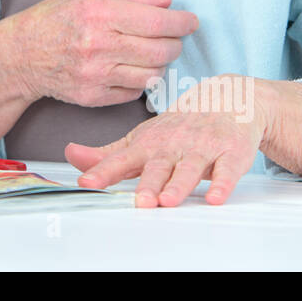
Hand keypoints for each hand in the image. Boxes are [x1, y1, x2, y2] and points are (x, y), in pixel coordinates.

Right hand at [11, 0, 196, 106]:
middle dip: (175, 43)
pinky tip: (129, 67)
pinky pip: (136, 91)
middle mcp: (98, 45)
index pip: (158, 22)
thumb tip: (167, 3)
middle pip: (161, 50)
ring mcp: (96, 75)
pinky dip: (140, 79)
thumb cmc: (54, 20)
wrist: (20, 55)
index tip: (190, 22)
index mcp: (98, 13)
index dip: (182, 23)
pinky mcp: (93, 97)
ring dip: (160, 63)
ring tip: (149, 52)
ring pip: (153, 74)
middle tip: (171, 37)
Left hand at [64, 74, 265, 206]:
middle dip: (147, 183)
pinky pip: (227, 170)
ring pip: (189, 169)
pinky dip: (222, 183)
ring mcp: (202, 148)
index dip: (103, 171)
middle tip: (138, 201)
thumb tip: (70, 155)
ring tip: (168, 201)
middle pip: (157, 166)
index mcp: (148, 144)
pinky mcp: (231, 153)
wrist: (229, 99)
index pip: (121, 159)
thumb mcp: (142, 138)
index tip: (86, 183)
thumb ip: (108, 154)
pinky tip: (216, 197)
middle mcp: (173, 145)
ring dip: (178, 185)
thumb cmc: (179, 127)